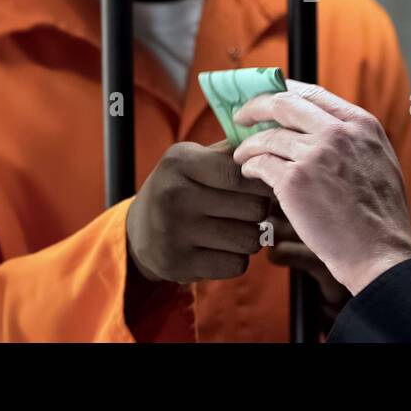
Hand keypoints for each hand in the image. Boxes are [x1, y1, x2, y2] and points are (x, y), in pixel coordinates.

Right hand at [126, 140, 272, 284]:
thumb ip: (232, 151)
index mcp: (179, 162)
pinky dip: (236, 258)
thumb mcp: (196, 159)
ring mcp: (173, 233)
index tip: (264, 185)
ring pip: (250, 239)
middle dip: (259, 210)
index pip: (241, 173)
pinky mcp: (178, 265)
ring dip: (250, 236)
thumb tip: (272, 145)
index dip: (262, 182)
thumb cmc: (181, 187)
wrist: (139, 231)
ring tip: (235, 228)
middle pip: (254, 208)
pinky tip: (220, 249)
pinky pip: (237, 265)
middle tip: (247, 209)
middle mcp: (173, 196)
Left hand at [231, 80, 410, 294]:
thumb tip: (324, 128)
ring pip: (268, 136)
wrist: (381, 253)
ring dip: (249, 145)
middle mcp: (338, 133)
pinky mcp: (295, 181)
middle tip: (241, 117)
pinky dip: (249, 166)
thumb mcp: (379, 162)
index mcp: (362, 124)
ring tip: (241, 155)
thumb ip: (353, 140)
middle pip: (284, 104)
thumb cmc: (381, 217)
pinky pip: (261, 164)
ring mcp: (315, 155)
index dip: (285, 90)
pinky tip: (248, 173)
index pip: (314, 92)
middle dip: (256, 106)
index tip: (269, 97)